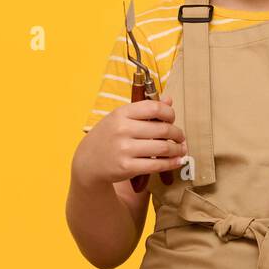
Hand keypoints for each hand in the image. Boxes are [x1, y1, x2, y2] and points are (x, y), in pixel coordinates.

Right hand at [72, 96, 187, 187]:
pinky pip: (156, 165)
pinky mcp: (127, 167)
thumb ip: (144, 110)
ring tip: (181, 150)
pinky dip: (171, 163)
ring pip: (163, 147)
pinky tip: (177, 161)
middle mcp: (122, 129)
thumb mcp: (120, 118)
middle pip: (162, 129)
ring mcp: (124, 149)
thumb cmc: (107, 137)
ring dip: (177, 149)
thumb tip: (169, 101)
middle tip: (180, 137)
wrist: (87, 162)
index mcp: (121, 113)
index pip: (154, 108)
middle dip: (177, 134)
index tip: (172, 119)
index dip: (169, 113)